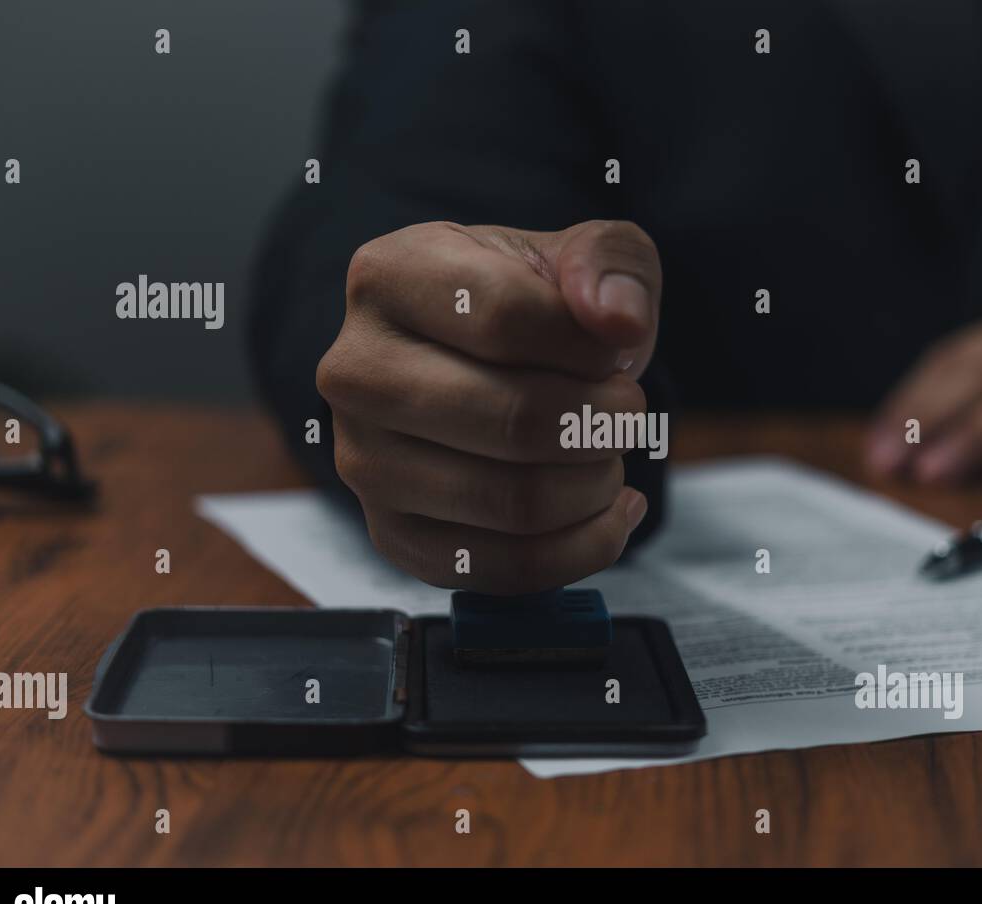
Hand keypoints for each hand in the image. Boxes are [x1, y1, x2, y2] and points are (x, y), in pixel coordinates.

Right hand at [317, 219, 660, 593]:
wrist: (476, 365)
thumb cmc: (526, 306)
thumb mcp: (578, 255)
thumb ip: (609, 264)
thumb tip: (618, 320)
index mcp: (389, 277)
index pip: (506, 318)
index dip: (590, 346)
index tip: (616, 348)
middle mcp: (356, 372)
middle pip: (515, 421)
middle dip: (605, 422)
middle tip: (625, 411)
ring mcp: (365, 462)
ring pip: (514, 503)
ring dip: (597, 484)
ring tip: (608, 455)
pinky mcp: (393, 536)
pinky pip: (504, 569)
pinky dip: (583, 546)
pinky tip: (606, 510)